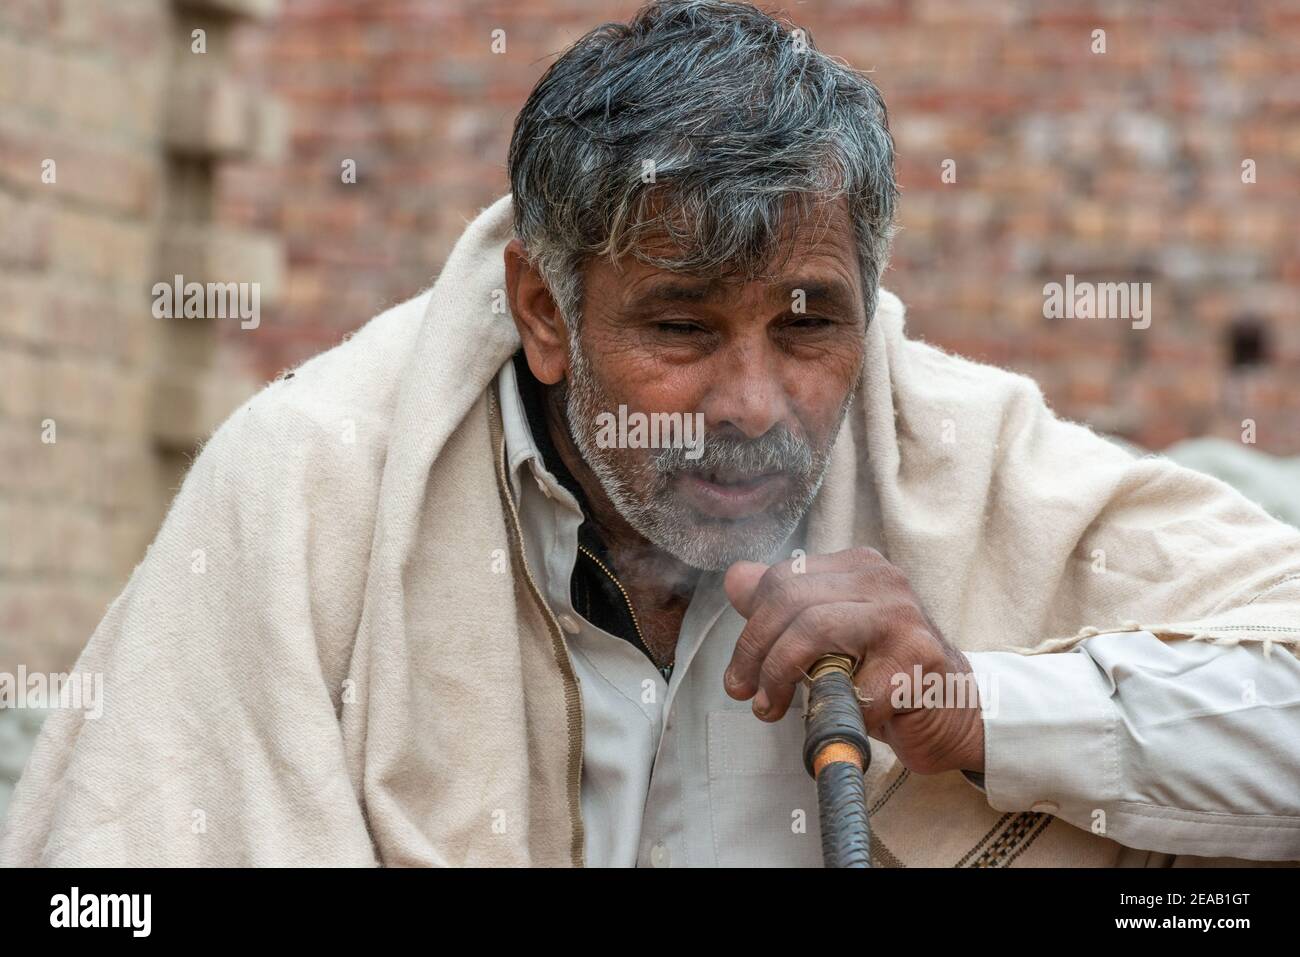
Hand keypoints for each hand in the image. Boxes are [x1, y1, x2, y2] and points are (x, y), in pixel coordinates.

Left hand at [722, 547, 984, 774]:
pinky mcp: (918, 659)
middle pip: (791, 600)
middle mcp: (882, 581)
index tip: (740, 673)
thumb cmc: (885, 676)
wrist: (954, 713)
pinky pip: (852, 686)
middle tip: (746, 694)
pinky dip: (836, 711)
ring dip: (782, 676)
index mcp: (858, 567)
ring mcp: (903, 616)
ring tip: (772, 708)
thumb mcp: (830, 637)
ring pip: (813, 630)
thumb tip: (736, 579)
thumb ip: (785, 606)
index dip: (751, 628)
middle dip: (756, 652)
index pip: (780, 580)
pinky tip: (844, 721)